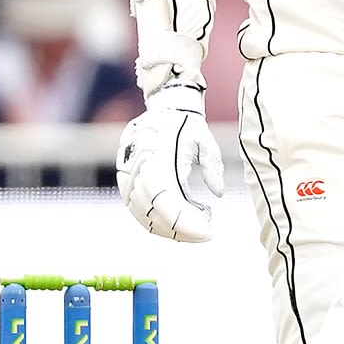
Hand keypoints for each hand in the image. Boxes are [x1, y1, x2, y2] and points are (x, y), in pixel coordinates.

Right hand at [115, 84, 223, 243]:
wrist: (162, 109)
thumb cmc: (187, 125)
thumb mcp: (205, 141)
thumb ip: (212, 166)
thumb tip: (218, 194)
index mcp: (158, 158)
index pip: (166, 201)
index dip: (185, 222)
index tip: (208, 231)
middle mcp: (138, 170)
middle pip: (154, 214)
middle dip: (181, 230)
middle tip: (206, 233)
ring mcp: (128, 178)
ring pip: (144, 217)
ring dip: (169, 230)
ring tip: (195, 230)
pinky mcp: (125, 184)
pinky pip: (137, 212)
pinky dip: (157, 223)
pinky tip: (178, 227)